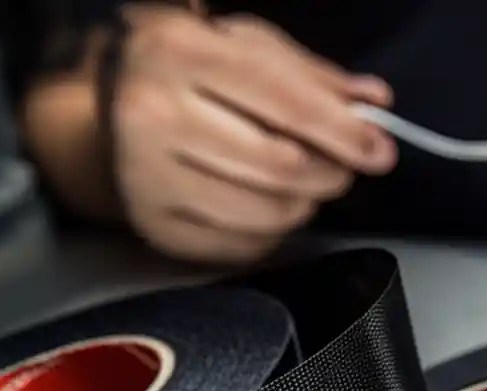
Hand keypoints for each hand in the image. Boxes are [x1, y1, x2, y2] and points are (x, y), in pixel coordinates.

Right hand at [113, 6, 394, 263]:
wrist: (107, 112)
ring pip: (269, 213)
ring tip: (300, 181)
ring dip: (305, 203)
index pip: (284, 102)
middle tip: (341, 168)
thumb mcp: (246, 48)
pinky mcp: (154, 225)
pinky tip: (261, 201)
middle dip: (331, 172)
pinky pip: (245, 245)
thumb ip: (314, 76)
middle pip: (281, 166)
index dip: (344, 132)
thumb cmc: (191, 75)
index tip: (380, 150)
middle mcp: (151, 113)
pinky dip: (272, 230)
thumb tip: (373, 102)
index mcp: (178, 51)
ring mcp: (147, 176)